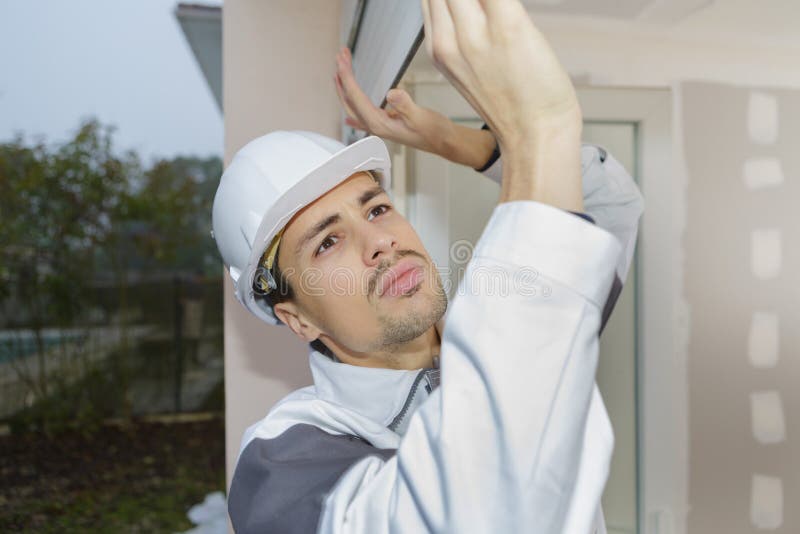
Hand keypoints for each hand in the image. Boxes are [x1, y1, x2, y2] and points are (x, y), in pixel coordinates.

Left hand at [335, 47, 496, 166]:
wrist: (445, 143)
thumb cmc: (434, 131)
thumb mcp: (420, 115)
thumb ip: (405, 105)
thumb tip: (392, 93)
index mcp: (379, 124)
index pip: (356, 98)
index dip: (347, 78)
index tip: (341, 61)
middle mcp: (375, 126)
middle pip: (350, 101)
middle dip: (343, 78)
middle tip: (340, 56)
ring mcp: (380, 126)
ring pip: (355, 106)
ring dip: (346, 87)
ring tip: (342, 68)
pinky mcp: (386, 124)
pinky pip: (363, 114)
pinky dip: (354, 107)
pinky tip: (347, 115)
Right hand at [421, 0, 582, 209]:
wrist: (535, 134)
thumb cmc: (515, 104)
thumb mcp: (471, 69)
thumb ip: (464, 33)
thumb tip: (475, 6)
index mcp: (440, 49)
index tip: (472, 6)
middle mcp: (450, 39)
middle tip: (490, 8)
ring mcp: (476, 32)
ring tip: (502, 10)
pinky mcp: (508, 24)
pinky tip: (510, 10)